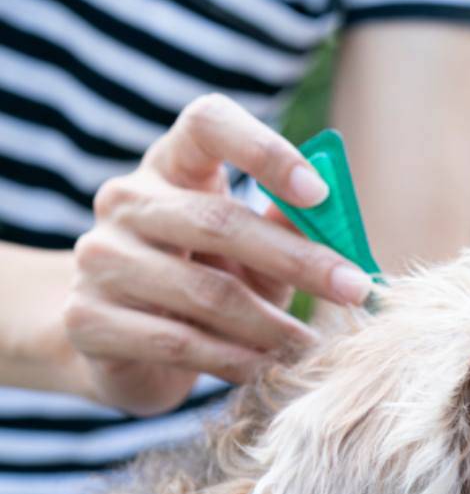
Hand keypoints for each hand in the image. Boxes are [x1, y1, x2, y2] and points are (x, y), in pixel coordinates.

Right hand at [64, 94, 373, 415]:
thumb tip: (338, 213)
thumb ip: (289, 228)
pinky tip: (265, 369)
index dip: (265, 150)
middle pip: (217, 220)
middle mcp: (126, 202)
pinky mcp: (88, 320)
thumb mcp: (257, 255)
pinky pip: (177, 342)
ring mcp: (100, 259)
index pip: (207, 124)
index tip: (320, 192)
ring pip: (204, 291)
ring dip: (271, 325)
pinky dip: (233, 360)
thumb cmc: (209, 284)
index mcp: (171, 167)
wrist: (125, 349)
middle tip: (355, 290)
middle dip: (298, 259)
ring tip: (310, 345)